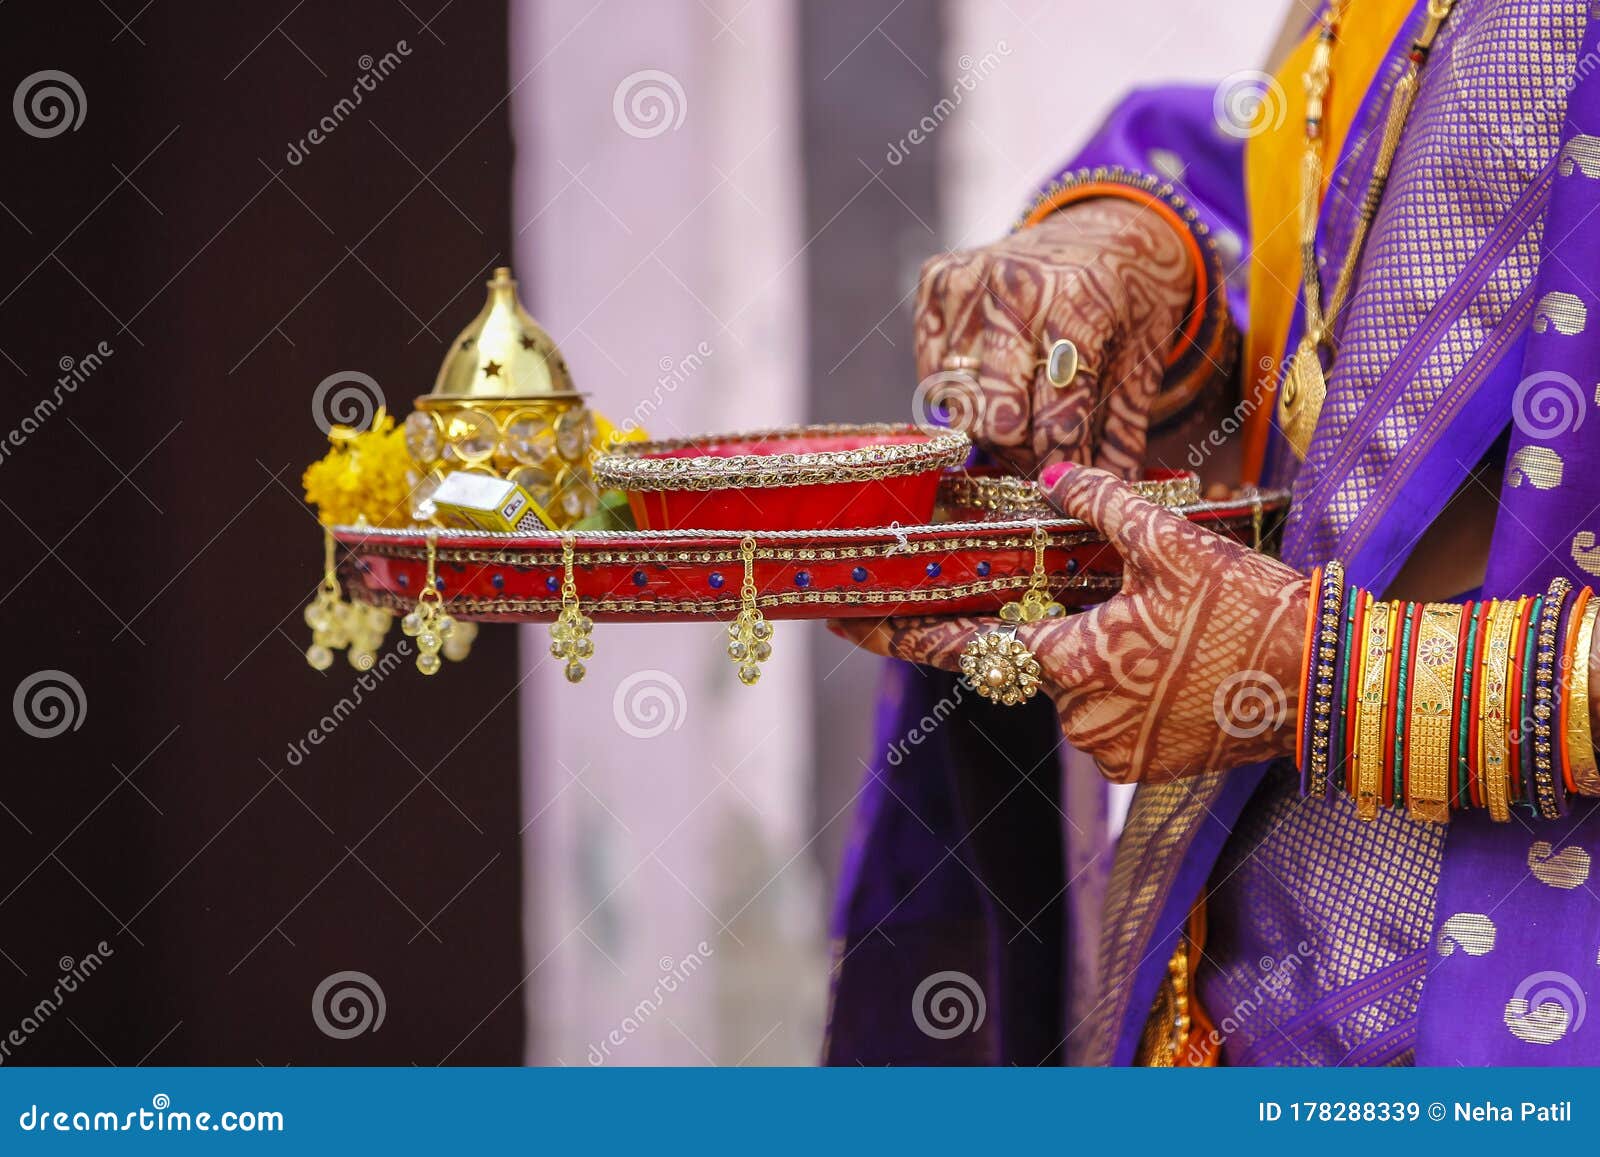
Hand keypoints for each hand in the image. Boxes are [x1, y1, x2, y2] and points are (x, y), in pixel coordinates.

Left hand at [832, 467, 1310, 782]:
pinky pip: (1104, 719)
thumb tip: (1054, 475)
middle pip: (1032, 663)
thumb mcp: (1172, 543)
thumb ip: (1101, 505)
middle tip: (1120, 609)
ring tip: (1165, 634)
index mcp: (1073, 660)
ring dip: (1096, 660)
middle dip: (1059, 632)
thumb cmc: (1249, 610)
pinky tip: (1170, 662)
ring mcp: (1109, 750)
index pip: (968, 645)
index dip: (905, 632)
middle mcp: (1078, 715)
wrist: (1323, 685)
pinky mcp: (1138, 769)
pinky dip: (1122, 689)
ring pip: (1071, 691)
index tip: (852, 624)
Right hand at [914, 199, 1193, 478]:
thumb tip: (1109, 493)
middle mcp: (1015, 283)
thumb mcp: (1144, 357)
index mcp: (1077, 299)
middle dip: (1024, 450)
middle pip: (999, 416)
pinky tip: (994, 378)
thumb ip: (1123, 428)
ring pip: (961, 401)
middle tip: (1044, 453)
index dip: (1064, 460)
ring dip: (991, 425)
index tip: (1068, 484)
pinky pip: (934, 374)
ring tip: (1024, 415)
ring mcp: (969, 278)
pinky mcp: (936, 279)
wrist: (1103, 226)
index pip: (1057, 411)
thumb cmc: (1127, 298)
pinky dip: (963, 392)